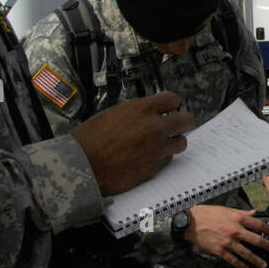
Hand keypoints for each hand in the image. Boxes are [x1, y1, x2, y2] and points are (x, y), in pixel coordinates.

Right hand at [73, 91, 194, 194]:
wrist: (82, 166)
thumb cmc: (89, 139)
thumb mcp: (113, 114)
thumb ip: (135, 113)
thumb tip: (147, 114)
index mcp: (142, 109)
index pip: (173, 99)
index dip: (171, 103)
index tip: (168, 107)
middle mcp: (155, 128)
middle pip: (187, 120)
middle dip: (182, 122)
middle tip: (175, 126)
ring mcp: (157, 149)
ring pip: (181, 142)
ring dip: (173, 142)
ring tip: (161, 144)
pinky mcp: (155, 168)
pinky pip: (167, 159)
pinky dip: (161, 158)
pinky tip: (147, 158)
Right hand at [185, 205, 268, 267]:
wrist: (191, 222)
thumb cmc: (207, 214)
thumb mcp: (227, 209)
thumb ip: (242, 213)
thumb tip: (254, 213)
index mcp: (238, 218)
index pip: (259, 225)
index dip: (268, 230)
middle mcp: (236, 230)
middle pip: (257, 241)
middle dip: (268, 247)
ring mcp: (228, 242)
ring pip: (247, 253)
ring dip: (257, 260)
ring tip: (263, 265)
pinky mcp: (220, 251)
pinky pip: (233, 260)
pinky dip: (241, 266)